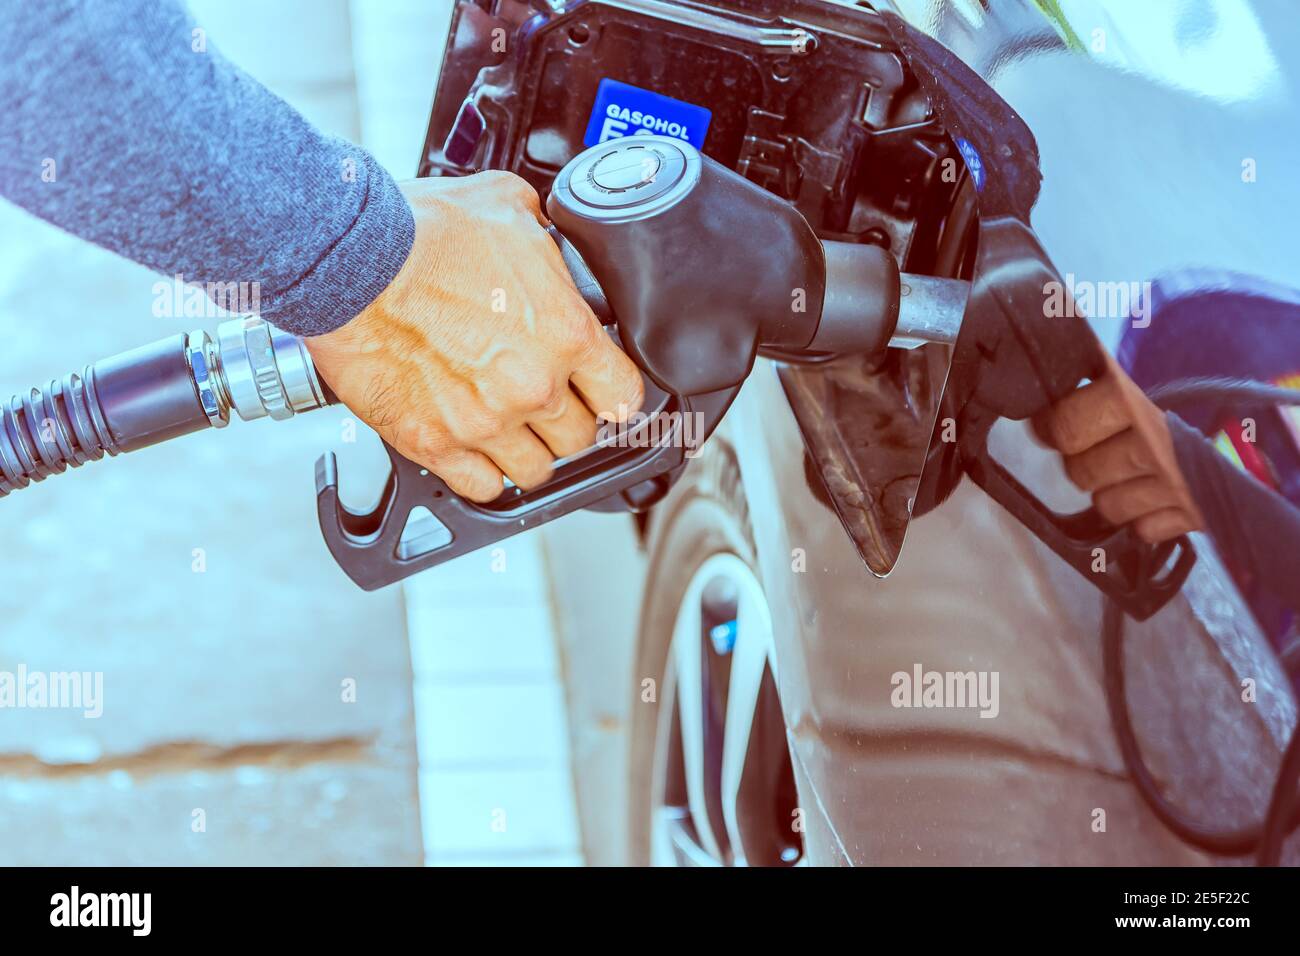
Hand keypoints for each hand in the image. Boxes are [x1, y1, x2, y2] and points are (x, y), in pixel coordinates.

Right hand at [304, 172, 643, 501]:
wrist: (348, 260)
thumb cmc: (421, 230)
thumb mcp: (508, 207)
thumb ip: (544, 241)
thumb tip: (551, 244)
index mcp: (566, 334)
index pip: (625, 395)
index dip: (613, 393)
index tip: (599, 391)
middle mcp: (533, 387)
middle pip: (580, 437)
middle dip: (565, 419)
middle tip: (542, 399)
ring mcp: (484, 422)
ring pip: (535, 470)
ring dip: (526, 450)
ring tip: (508, 426)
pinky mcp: (434, 443)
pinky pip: (482, 487)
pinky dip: (482, 474)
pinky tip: (475, 449)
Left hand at [1034, 352, 1202, 542]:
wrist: (1238, 447)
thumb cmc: (1157, 419)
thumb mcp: (1123, 390)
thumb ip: (1085, 384)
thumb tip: (1042, 348)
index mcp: (1128, 399)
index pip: (1065, 423)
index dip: (1050, 427)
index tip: (1051, 428)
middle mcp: (1153, 440)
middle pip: (1080, 472)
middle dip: (1081, 465)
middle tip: (1096, 453)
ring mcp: (1176, 481)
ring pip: (1106, 505)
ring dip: (1112, 495)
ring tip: (1129, 475)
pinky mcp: (1193, 516)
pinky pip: (1140, 531)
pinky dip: (1143, 521)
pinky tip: (1153, 500)